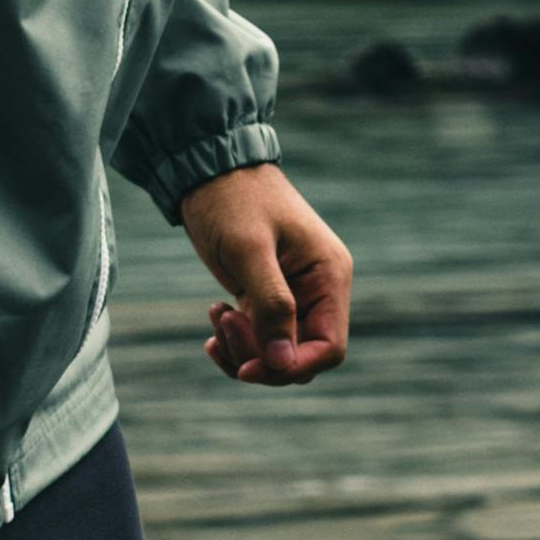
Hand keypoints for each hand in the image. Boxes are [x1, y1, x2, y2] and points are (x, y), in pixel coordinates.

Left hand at [180, 160, 350, 385]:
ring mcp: (293, 295)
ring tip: (216, 315)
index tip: (248, 368)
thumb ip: (271, 306)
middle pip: (300, 356)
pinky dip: (235, 339)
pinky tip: (214, 317)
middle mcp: (318, 290)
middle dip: (259, 356)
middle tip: (222, 322)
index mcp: (328, 276)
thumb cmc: (234, 201)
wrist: (210, 171)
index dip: (292, 367)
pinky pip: (260, 338)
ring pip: (277, 353)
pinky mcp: (267, 296)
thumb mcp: (250, 251)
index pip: (329, 348)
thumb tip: (283, 364)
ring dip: (242, 348)